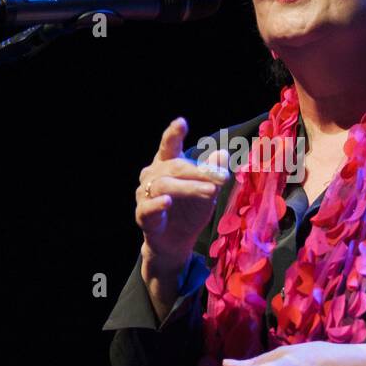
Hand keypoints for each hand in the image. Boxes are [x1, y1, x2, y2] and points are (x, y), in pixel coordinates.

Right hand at [135, 117, 229, 266]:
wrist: (177, 242)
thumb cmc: (190, 211)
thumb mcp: (207, 191)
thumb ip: (213, 174)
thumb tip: (222, 153)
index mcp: (167, 165)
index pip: (169, 146)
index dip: (173, 134)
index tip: (181, 122)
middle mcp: (153, 176)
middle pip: (175, 167)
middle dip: (199, 171)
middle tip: (222, 177)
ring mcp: (145, 195)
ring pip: (164, 186)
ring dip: (189, 188)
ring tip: (211, 192)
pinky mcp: (143, 216)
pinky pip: (148, 208)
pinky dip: (158, 204)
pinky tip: (168, 201)